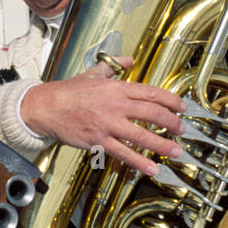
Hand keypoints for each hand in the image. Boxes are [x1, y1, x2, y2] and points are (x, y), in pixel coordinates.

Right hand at [20, 57, 186, 175]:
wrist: (45, 107)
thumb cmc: (67, 91)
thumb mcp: (92, 73)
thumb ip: (113, 65)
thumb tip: (129, 58)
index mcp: (116, 88)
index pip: (151, 93)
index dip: (171, 100)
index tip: (182, 107)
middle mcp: (115, 105)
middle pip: (152, 113)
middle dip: (172, 122)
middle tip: (182, 130)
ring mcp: (107, 124)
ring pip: (141, 135)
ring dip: (162, 144)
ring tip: (176, 151)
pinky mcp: (98, 141)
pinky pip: (123, 153)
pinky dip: (139, 162)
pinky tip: (151, 168)